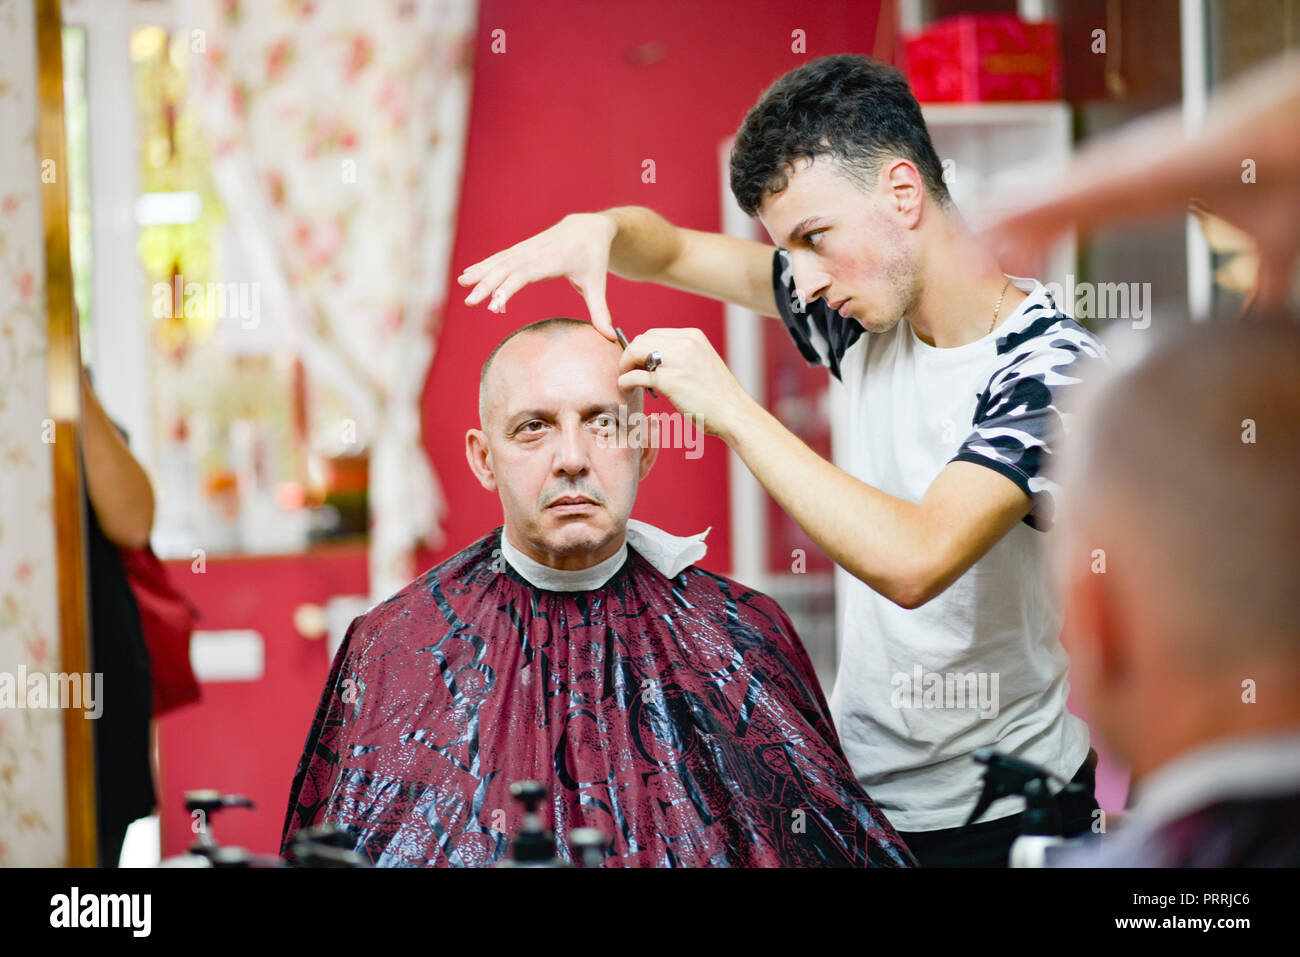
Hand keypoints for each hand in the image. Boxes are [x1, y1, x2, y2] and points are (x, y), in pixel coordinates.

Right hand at [457, 212, 619, 339]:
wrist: (589, 227)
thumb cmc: (594, 258)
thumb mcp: (598, 284)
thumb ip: (601, 311)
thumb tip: (611, 338)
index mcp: (555, 260)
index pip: (527, 274)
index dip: (510, 288)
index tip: (495, 304)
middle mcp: (538, 251)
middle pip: (508, 268)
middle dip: (488, 284)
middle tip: (471, 302)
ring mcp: (528, 247)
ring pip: (500, 260)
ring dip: (480, 273)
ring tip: (462, 286)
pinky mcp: (522, 248)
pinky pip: (500, 257)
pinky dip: (483, 265)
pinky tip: (468, 275)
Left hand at [616, 328, 754, 442]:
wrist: (734, 413)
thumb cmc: (718, 395)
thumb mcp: (702, 362)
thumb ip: (681, 355)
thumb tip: (651, 360)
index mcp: (693, 336)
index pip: (653, 333)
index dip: (641, 348)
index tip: (638, 363)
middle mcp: (685, 343)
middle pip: (641, 340)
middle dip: (630, 355)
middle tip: (629, 371)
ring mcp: (677, 361)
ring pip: (635, 352)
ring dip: (625, 365)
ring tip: (626, 378)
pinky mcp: (670, 381)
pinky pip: (636, 376)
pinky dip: (625, 380)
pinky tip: (625, 387)